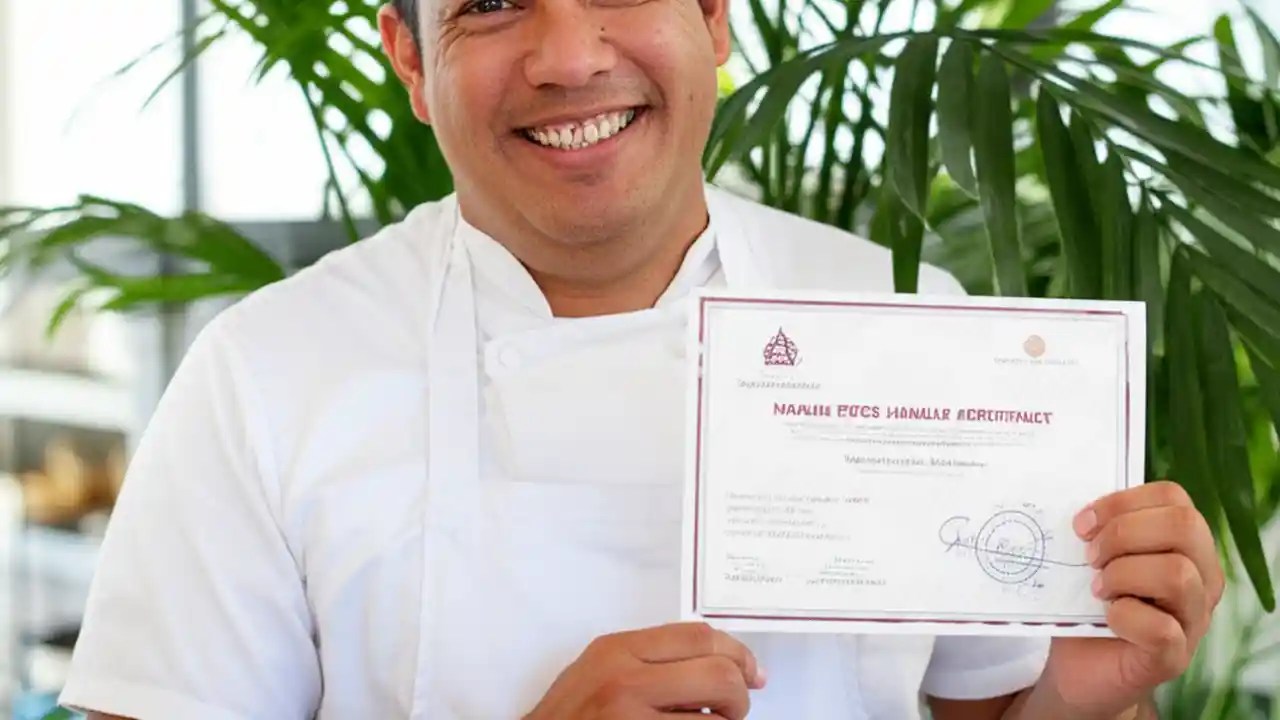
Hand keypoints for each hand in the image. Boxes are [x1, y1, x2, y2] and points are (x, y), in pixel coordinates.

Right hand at [524, 622, 766, 719]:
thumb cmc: (566, 717)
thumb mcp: (597, 669)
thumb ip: (647, 658)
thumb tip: (716, 659)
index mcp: (617, 651)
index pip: (699, 637)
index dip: (739, 654)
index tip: (753, 672)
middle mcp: (624, 681)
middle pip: (718, 675)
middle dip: (740, 695)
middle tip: (734, 710)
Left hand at [1035, 482, 1223, 717]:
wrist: (1081, 666)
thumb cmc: (1089, 604)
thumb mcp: (1093, 558)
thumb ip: (1098, 530)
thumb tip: (1081, 511)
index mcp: (1186, 545)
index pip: (1173, 497)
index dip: (1122, 501)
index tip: (1083, 524)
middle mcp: (1202, 578)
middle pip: (1183, 526)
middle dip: (1123, 533)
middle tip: (1090, 557)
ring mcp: (1194, 620)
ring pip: (1178, 574)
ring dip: (1123, 574)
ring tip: (1097, 588)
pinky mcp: (1175, 657)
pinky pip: (1162, 629)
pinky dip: (1125, 616)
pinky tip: (1108, 617)